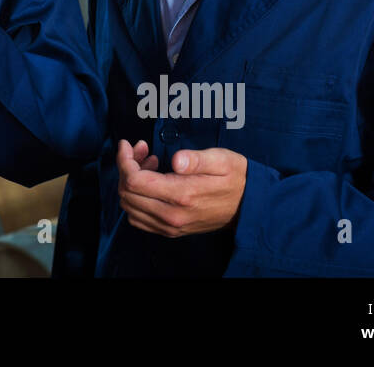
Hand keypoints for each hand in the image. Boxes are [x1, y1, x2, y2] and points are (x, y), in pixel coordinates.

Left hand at [116, 140, 246, 237]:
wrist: (249, 206)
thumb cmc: (235, 177)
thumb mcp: (221, 160)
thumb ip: (197, 159)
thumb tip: (176, 160)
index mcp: (182, 195)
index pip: (134, 181)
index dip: (124, 160)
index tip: (128, 144)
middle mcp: (172, 215)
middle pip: (127, 193)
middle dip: (126, 167)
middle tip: (142, 150)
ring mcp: (170, 226)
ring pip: (129, 206)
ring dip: (130, 182)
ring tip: (148, 163)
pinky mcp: (170, 230)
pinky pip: (138, 219)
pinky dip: (135, 199)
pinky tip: (150, 183)